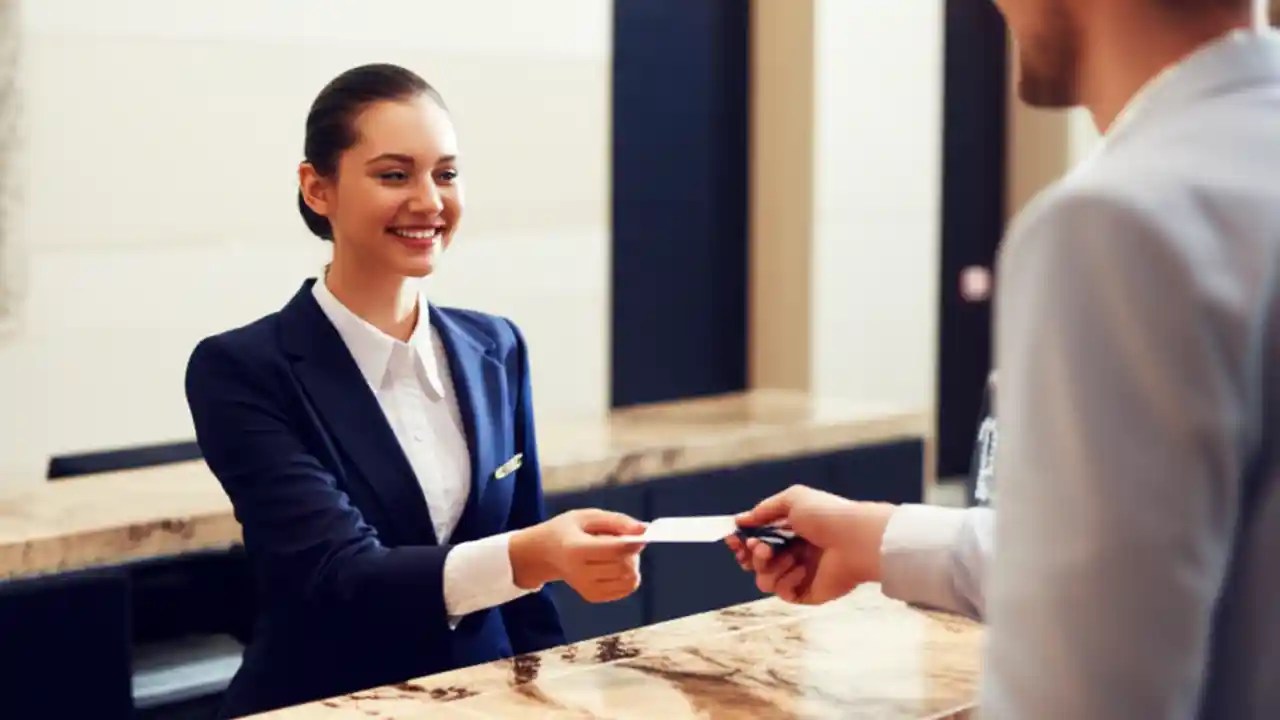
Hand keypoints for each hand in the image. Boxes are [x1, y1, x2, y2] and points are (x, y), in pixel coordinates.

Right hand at [511, 509, 645, 602]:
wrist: (544, 553)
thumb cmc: (568, 530)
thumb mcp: (587, 516)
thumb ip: (617, 521)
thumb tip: (644, 529)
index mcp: (575, 550)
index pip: (614, 550)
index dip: (634, 542)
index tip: (642, 533)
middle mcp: (579, 573)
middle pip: (624, 566)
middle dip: (632, 551)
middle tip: (623, 540)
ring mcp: (586, 589)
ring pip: (629, 580)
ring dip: (632, 563)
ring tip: (618, 553)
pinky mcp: (593, 597)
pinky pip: (626, 588)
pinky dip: (627, 575)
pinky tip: (614, 565)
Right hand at [725, 485, 894, 604]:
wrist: (854, 539)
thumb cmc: (826, 515)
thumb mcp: (792, 500)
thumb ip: (764, 510)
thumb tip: (740, 520)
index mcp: (790, 532)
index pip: (757, 541)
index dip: (742, 542)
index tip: (732, 538)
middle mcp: (793, 554)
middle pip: (755, 563)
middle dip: (751, 556)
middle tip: (759, 548)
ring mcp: (799, 575)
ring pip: (764, 580)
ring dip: (768, 567)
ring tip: (784, 557)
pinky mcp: (807, 593)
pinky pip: (783, 593)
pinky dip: (786, 581)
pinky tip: (800, 569)